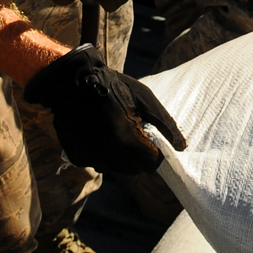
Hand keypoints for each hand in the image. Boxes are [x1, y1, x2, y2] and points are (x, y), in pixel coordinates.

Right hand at [24, 45, 185, 177]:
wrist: (70, 82)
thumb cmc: (111, 85)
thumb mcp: (144, 98)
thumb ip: (165, 124)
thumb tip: (181, 147)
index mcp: (124, 140)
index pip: (151, 164)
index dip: (156, 154)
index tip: (153, 142)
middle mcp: (106, 154)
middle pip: (135, 170)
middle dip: (139, 156)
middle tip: (135, 133)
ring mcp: (90, 158)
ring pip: (117, 168)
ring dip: (122, 156)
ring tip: (116, 131)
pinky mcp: (78, 157)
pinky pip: (99, 162)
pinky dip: (104, 153)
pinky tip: (100, 133)